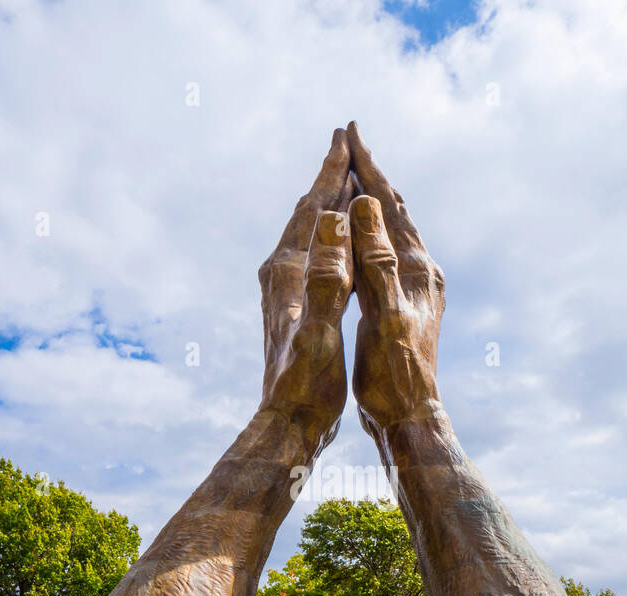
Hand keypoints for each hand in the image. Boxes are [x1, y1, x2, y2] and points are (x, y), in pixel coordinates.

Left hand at [101, 130, 355, 595]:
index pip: (310, 208)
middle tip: (346, 144)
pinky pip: (315, 259)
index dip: (329, 172)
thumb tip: (328, 221)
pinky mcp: (294, 312)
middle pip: (305, 214)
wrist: (286, 429)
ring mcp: (285, 295)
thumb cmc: (306, 387)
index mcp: (288, 274)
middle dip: (326, 179)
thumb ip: (326, 278)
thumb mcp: (321, 330)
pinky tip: (340, 247)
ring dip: (327, 207)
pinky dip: (329, 239)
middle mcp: (280, 277)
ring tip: (345, 185)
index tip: (345, 135)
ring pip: (308, 236)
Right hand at [343, 123, 575, 595]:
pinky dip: (369, 236)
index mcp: (416, 269)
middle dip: (372, 175)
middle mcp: (420, 274)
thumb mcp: (383, 314)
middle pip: (395, 212)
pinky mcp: (404, 309)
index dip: (370, 167)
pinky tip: (361, 243)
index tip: (350, 132)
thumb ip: (376, 261)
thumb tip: (368, 206)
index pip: (391, 205)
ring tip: (356, 179)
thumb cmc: (394, 375)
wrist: (410, 421)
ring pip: (391, 233)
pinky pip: (384, 257)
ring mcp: (414, 291)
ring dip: (372, 203)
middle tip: (350, 140)